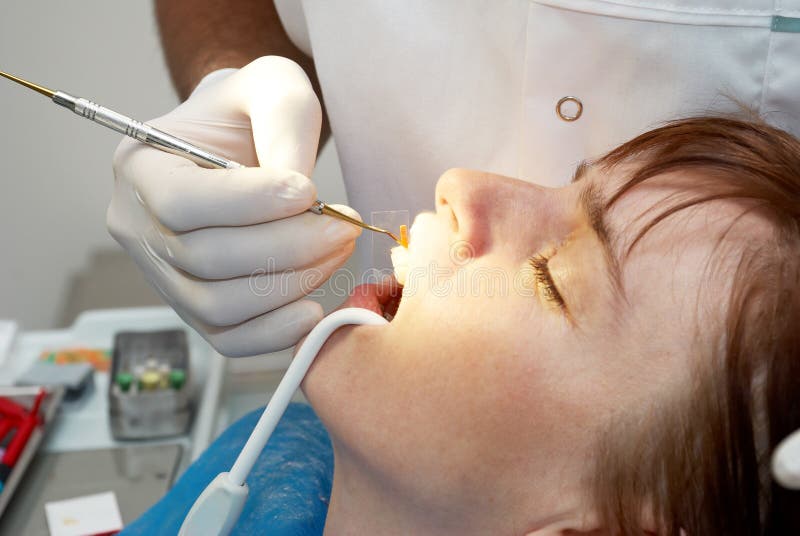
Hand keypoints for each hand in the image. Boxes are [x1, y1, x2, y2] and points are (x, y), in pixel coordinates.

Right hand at [108, 57, 360, 355]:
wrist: (239, 145)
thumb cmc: (251, 114)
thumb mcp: (272, 88)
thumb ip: (285, 124)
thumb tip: (299, 196)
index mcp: (140, 166)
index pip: (182, 202)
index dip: (249, 204)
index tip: (309, 191)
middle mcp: (136, 227)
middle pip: (205, 259)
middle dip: (287, 247)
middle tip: (344, 227)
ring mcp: (162, 275)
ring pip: (218, 305)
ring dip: (289, 285)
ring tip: (336, 250)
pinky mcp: (194, 308)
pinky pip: (227, 339)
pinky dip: (274, 333)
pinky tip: (314, 310)